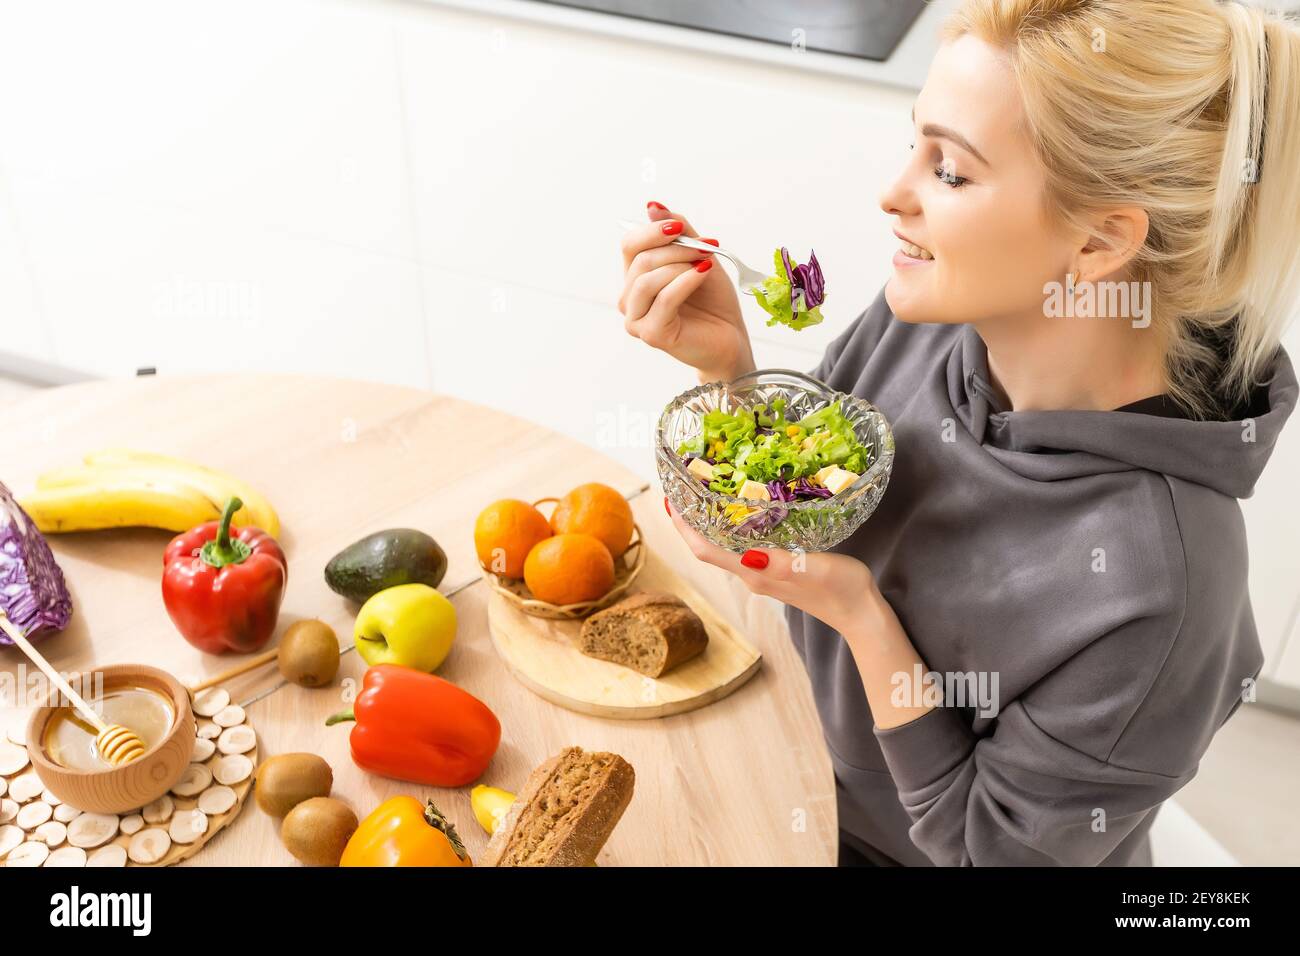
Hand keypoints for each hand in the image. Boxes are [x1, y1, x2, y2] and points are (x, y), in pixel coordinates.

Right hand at [618, 201, 755, 381]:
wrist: (730, 337)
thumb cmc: (713, 301)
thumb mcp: (698, 256)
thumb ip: (678, 232)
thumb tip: (652, 205)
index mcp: (635, 279)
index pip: (630, 245)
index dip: (653, 231)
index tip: (680, 228)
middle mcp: (630, 300)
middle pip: (640, 260)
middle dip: (675, 249)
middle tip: (705, 247)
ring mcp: (637, 320)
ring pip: (647, 280)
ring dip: (679, 264)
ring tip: (705, 263)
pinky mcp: (652, 335)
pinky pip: (664, 298)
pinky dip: (686, 281)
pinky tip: (703, 273)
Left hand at [664, 496, 876, 636]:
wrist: (860, 614)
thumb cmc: (841, 588)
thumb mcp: (814, 568)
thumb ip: (780, 563)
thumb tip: (747, 556)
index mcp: (755, 572)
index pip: (705, 550)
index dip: (683, 527)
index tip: (670, 500)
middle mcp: (752, 575)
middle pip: (708, 549)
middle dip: (690, 523)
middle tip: (682, 489)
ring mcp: (763, 575)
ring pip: (723, 549)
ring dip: (708, 526)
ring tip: (704, 496)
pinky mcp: (776, 572)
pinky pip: (741, 550)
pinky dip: (731, 531)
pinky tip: (740, 515)